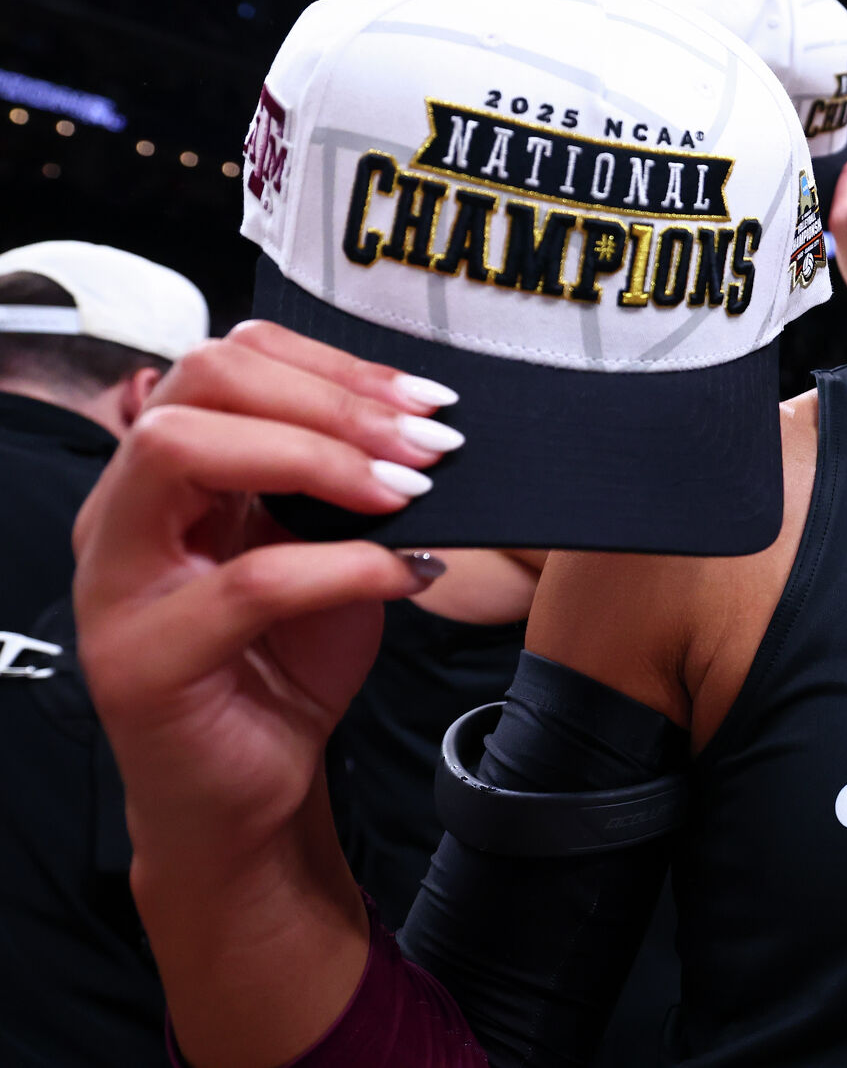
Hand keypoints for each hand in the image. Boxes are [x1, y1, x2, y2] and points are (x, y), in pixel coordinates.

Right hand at [72, 321, 460, 1065]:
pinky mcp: (143, 658)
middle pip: (202, 381)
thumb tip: (425, 422)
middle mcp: (123, 508)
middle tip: (424, 444)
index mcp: (167, 471)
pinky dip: (346, 566)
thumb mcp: (320, 547)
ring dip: (320, 458)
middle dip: (331, 400)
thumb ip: (343, 481)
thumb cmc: (284, 661)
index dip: (335, 365)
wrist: (254, 788)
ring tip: (407, 494)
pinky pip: (248, 582)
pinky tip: (407, 574)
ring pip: (186, 451)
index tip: (426, 399)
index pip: (229, 359)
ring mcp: (118, 580)